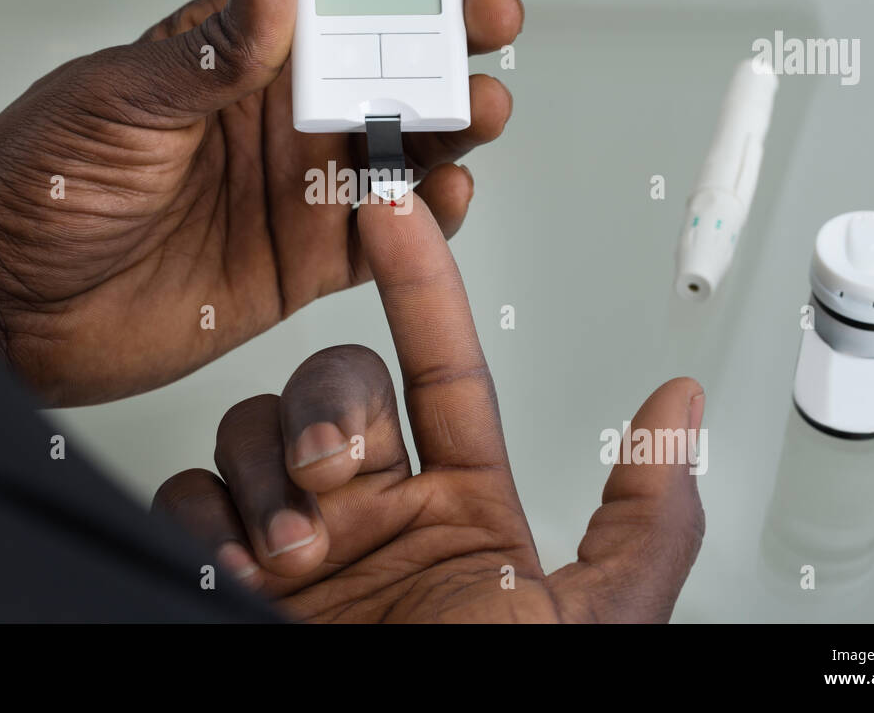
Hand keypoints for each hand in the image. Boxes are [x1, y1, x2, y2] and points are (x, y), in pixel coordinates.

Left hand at [0, 0, 520, 406]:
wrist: (4, 307)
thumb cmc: (37, 185)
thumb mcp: (122, 96)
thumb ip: (216, 42)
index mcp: (236, 51)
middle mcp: (277, 112)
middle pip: (392, 56)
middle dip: (454, 26)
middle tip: (487, 14)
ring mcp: (295, 184)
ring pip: (406, 140)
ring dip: (456, 119)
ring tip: (481, 106)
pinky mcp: (303, 258)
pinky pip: (388, 232)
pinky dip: (429, 214)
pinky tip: (446, 192)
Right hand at [153, 194, 705, 621]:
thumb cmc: (494, 704)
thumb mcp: (590, 622)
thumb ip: (646, 517)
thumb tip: (683, 402)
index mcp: (458, 506)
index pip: (436, 363)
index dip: (418, 280)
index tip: (395, 211)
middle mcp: (371, 512)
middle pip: (329, 385)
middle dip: (327, 408)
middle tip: (341, 473)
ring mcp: (297, 541)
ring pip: (254, 430)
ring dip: (267, 472)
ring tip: (295, 551)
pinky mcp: (229, 576)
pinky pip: (191, 498)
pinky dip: (204, 518)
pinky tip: (239, 567)